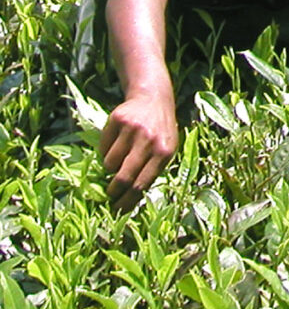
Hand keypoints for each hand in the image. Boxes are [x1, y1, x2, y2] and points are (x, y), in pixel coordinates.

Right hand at [100, 89, 178, 211]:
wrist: (153, 97)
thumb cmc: (160, 131)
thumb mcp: (164, 149)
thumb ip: (150, 171)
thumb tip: (129, 200)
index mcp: (165, 152)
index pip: (142, 185)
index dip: (126, 202)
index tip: (117, 210)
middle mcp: (150, 140)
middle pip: (123, 178)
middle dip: (112, 192)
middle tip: (108, 195)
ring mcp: (134, 129)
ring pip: (109, 164)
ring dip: (110, 168)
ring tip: (119, 158)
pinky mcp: (118, 120)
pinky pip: (103, 148)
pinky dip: (105, 151)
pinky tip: (117, 141)